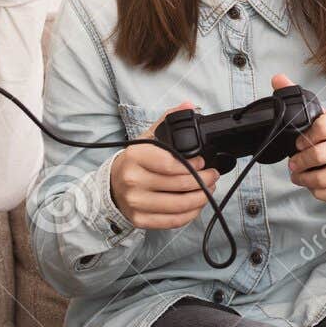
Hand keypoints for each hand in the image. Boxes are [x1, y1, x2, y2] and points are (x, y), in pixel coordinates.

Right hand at [109, 101, 220, 229]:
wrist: (113, 185)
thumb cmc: (135, 161)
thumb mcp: (148, 137)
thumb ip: (168, 120)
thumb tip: (189, 105)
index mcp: (135, 157)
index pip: (171, 164)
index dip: (194, 164)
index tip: (204, 161)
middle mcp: (133, 181)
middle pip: (180, 185)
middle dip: (204, 180)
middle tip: (213, 175)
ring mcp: (135, 203)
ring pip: (180, 205)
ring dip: (202, 197)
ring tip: (208, 188)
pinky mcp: (140, 220)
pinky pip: (173, 221)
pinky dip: (191, 214)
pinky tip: (196, 204)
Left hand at [276, 73, 325, 204]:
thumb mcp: (323, 117)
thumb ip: (299, 98)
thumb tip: (277, 78)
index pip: (322, 126)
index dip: (303, 138)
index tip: (297, 144)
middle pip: (320, 155)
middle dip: (299, 163)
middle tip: (293, 165)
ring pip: (325, 179)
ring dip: (305, 180)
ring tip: (299, 176)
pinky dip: (318, 193)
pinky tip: (315, 186)